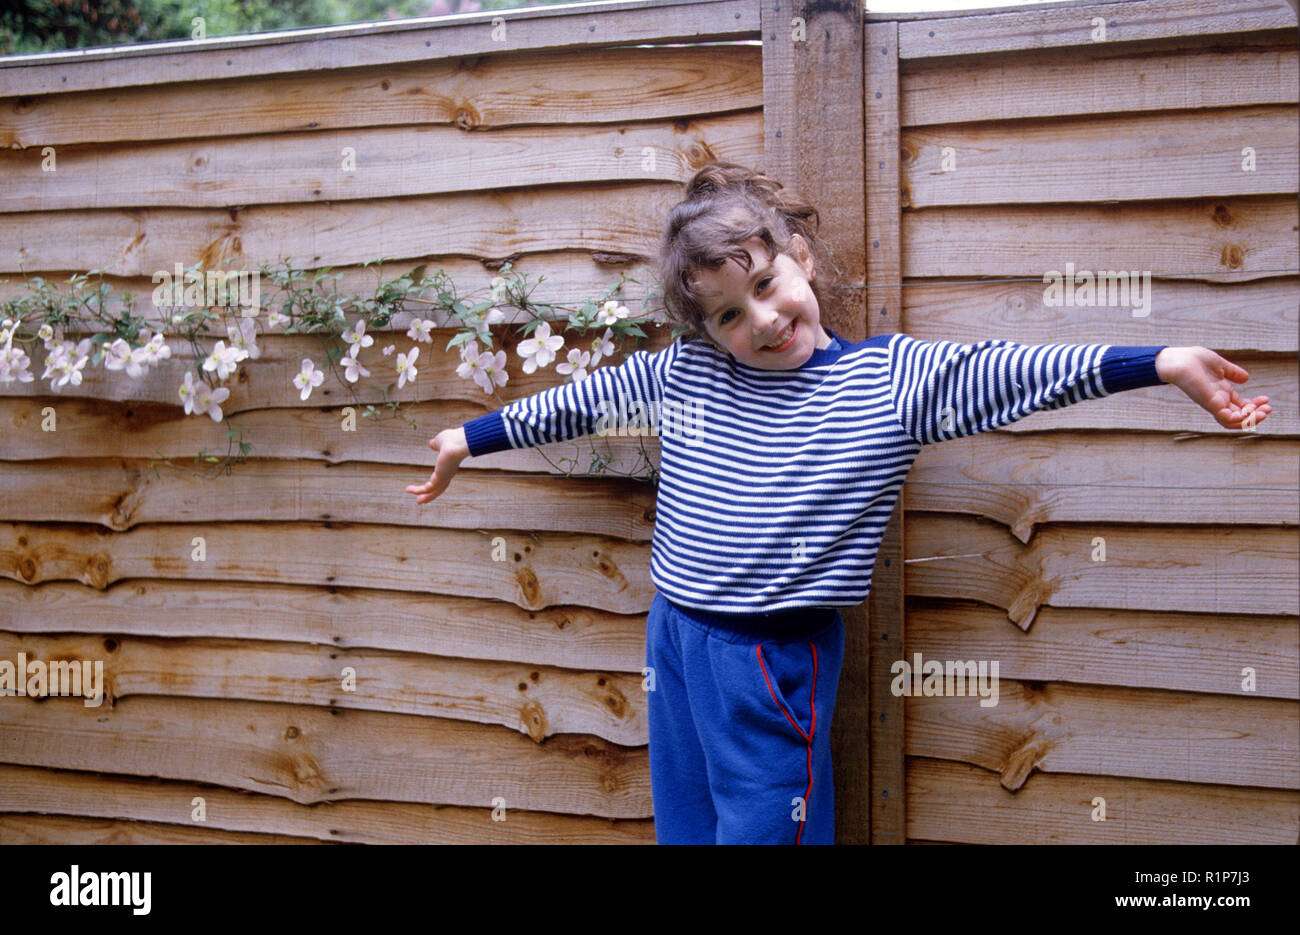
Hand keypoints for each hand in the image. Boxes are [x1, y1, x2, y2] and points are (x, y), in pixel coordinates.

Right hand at [405, 427, 469, 503]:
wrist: (460, 441)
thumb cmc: (453, 439)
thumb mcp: (440, 441)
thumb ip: (436, 444)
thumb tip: (431, 443)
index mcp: (449, 465)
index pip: (442, 477)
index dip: (434, 481)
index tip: (427, 485)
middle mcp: (448, 473)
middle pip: (439, 488)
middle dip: (430, 495)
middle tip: (421, 500)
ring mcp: (445, 476)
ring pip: (434, 490)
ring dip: (425, 496)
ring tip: (418, 501)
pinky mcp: (440, 477)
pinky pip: (428, 488)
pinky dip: (418, 490)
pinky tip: (409, 490)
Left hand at [1156, 347, 1272, 429]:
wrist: (1179, 359)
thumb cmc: (1195, 360)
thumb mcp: (1220, 366)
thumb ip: (1233, 372)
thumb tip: (1246, 378)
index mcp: (1222, 393)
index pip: (1241, 406)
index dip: (1255, 406)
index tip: (1266, 399)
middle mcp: (1218, 401)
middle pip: (1239, 417)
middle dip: (1256, 415)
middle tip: (1268, 409)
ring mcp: (1213, 404)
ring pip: (1233, 422)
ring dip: (1250, 420)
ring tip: (1264, 412)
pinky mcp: (1209, 404)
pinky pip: (1225, 418)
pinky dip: (1238, 418)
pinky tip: (1249, 411)